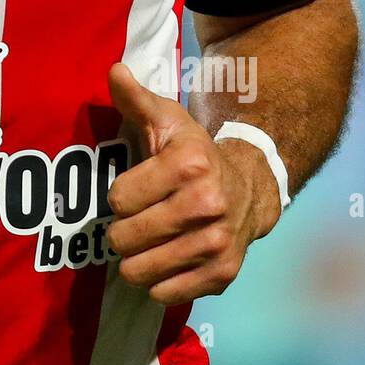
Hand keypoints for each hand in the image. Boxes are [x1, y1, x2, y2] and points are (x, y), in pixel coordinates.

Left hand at [105, 63, 281, 304]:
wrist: (251, 187)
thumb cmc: (194, 153)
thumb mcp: (166, 120)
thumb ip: (135, 97)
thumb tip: (114, 70)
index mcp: (188, 164)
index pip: (118, 198)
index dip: (121, 195)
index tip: (137, 190)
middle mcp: (206, 205)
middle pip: (124, 238)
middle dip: (122, 231)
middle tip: (137, 221)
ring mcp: (216, 243)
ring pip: (139, 271)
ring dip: (135, 260)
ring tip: (147, 243)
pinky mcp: (222, 275)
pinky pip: (164, 294)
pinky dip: (158, 282)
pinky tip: (166, 261)